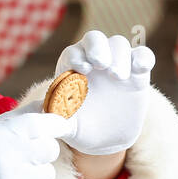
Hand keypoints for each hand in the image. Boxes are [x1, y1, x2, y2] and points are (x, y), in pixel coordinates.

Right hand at [0, 108, 73, 178]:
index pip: (40, 123)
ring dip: (35, 178)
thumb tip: (44, 105)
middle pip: (50, 149)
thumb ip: (13, 119)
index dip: (55, 124)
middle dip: (41, 153)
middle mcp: (7, 156)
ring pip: (47, 175)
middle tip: (23, 159)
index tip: (60, 126)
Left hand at [56, 31, 154, 156]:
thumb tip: (34, 122)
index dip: (76, 57)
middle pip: (95, 39)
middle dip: (97, 47)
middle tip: (101, 64)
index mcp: (71, 69)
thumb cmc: (80, 127)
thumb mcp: (66, 126)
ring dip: (119, 56)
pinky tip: (141, 67)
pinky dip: (143, 57)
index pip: (72, 53)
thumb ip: (53, 121)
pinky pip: (143, 56)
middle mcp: (93, 60)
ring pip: (119, 44)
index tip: (81, 69)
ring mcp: (117, 64)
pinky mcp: (138, 74)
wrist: (106, 139)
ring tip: (118, 77)